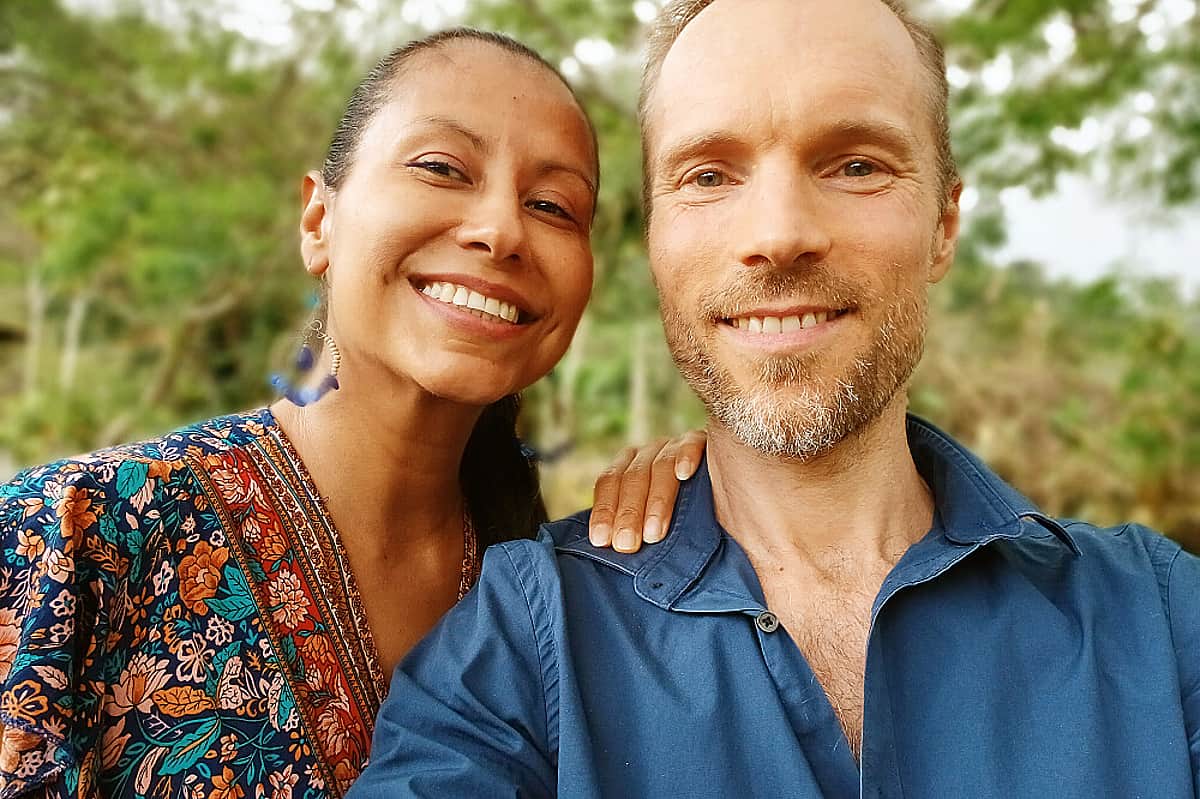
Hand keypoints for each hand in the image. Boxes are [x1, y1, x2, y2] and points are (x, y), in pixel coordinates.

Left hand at [588, 430, 707, 552]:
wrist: (728, 494)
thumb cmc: (680, 522)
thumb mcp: (650, 525)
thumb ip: (631, 531)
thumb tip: (602, 550)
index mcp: (627, 466)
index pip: (609, 482)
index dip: (605, 511)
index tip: (602, 541)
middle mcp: (648, 453)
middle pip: (633, 477)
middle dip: (629, 513)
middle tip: (627, 544)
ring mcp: (674, 445)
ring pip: (660, 466)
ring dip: (657, 500)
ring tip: (655, 533)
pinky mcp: (702, 441)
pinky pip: (692, 444)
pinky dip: (686, 457)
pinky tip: (684, 474)